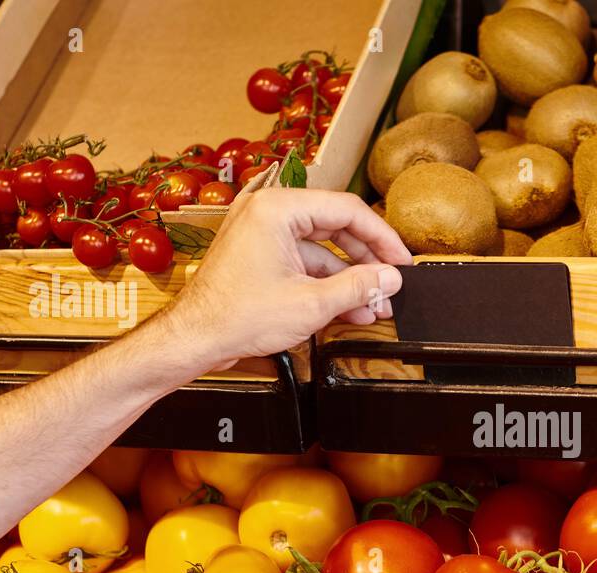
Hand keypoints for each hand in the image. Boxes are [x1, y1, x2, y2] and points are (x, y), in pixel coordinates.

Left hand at [162, 187, 412, 371]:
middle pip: (335, 226)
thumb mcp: (312, 303)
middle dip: (367, 260)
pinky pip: (303, 261)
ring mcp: (262, 232)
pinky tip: (350, 308)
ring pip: (321, 248)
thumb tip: (390, 278)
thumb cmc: (237, 316)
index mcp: (278, 209)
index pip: (347, 210)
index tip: (402, 260)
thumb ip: (358, 286)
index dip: (382, 237)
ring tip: (375, 304)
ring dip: (349, 277)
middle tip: (392, 281)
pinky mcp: (259, 254)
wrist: (195, 339)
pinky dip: (326, 283)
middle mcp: (268, 212)